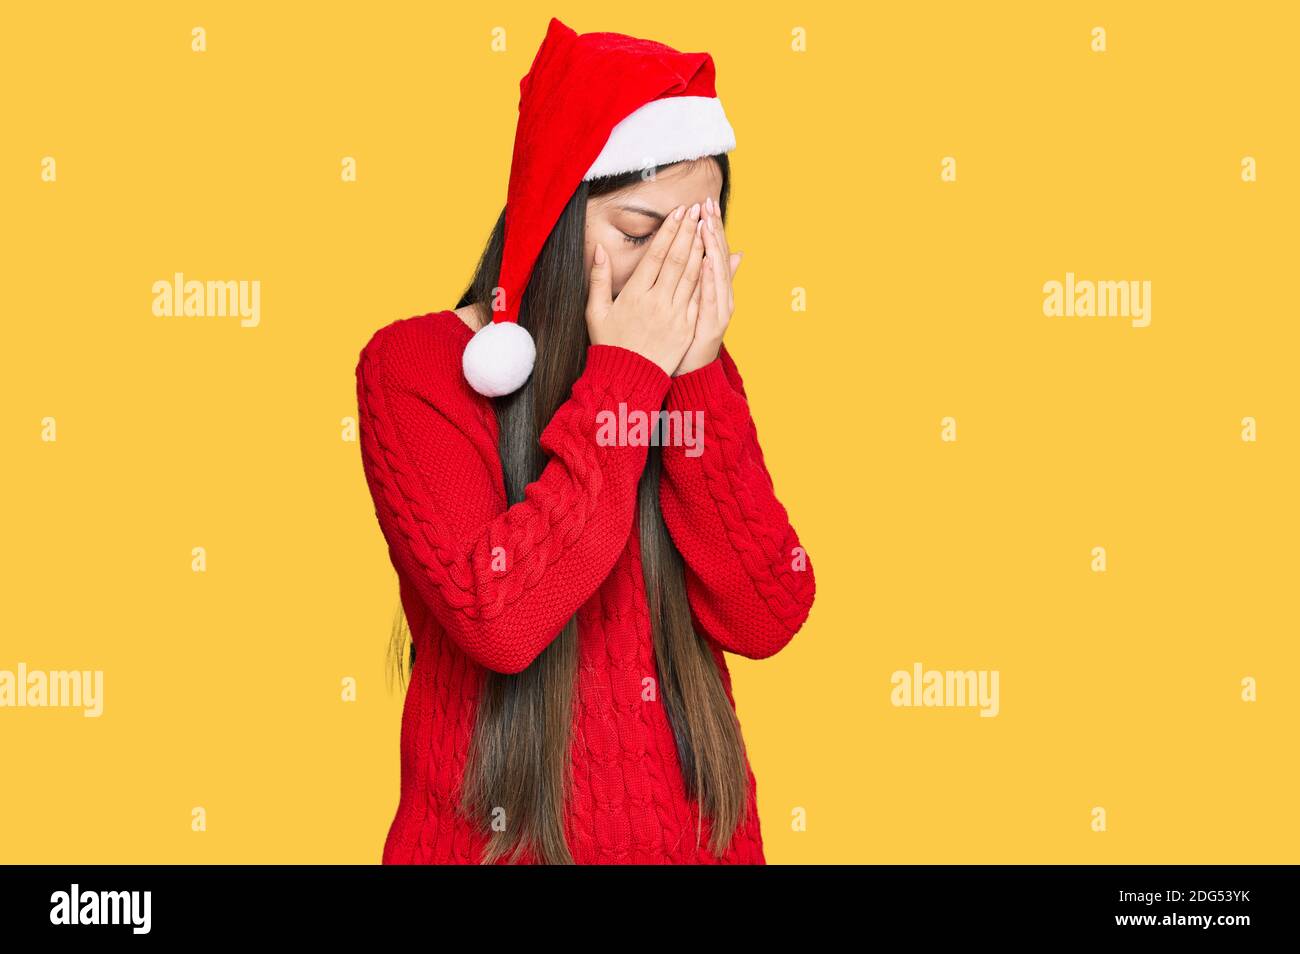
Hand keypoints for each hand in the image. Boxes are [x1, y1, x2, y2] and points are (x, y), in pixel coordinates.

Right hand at [586, 202, 705, 375]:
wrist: (628, 379)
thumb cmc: (609, 344)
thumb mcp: (595, 311)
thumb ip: (599, 278)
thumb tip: (600, 248)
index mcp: (634, 294)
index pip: (657, 254)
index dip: (670, 230)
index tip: (680, 211)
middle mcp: (657, 301)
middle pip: (678, 258)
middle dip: (689, 231)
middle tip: (698, 209)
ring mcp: (675, 314)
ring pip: (692, 274)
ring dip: (701, 247)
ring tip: (707, 226)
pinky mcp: (687, 327)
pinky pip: (699, 296)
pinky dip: (707, 276)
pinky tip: (712, 258)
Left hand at [673, 195, 740, 375]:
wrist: (691, 372)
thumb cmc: (689, 336)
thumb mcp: (701, 303)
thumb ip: (713, 277)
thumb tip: (736, 252)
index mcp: (716, 288)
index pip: (715, 250)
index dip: (712, 226)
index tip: (705, 202)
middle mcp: (721, 296)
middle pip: (719, 256)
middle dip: (713, 229)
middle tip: (707, 204)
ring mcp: (719, 311)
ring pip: (717, 274)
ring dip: (713, 248)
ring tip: (707, 225)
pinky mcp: (713, 326)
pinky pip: (710, 299)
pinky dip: (710, 280)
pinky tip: (707, 262)